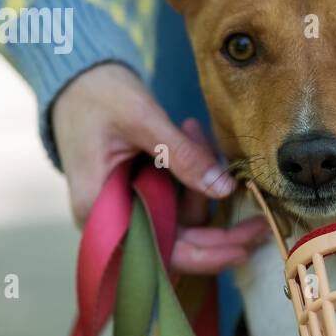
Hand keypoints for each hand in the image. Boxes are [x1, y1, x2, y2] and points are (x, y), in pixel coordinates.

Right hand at [50, 63, 266, 272]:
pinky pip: (175, 203)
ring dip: (201, 188)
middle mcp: (112, 220)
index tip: (240, 251)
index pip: (157, 252)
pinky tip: (195, 141)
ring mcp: (126, 210)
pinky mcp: (138, 197)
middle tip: (260, 225)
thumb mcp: (143, 119)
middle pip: (175, 245)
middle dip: (219, 234)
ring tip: (196, 133)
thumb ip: (182, 156)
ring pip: (179, 221)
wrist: (75, 79)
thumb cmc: (98, 96)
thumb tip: (224, 189)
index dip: (202, 256)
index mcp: (100, 211)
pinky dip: (192, 180)